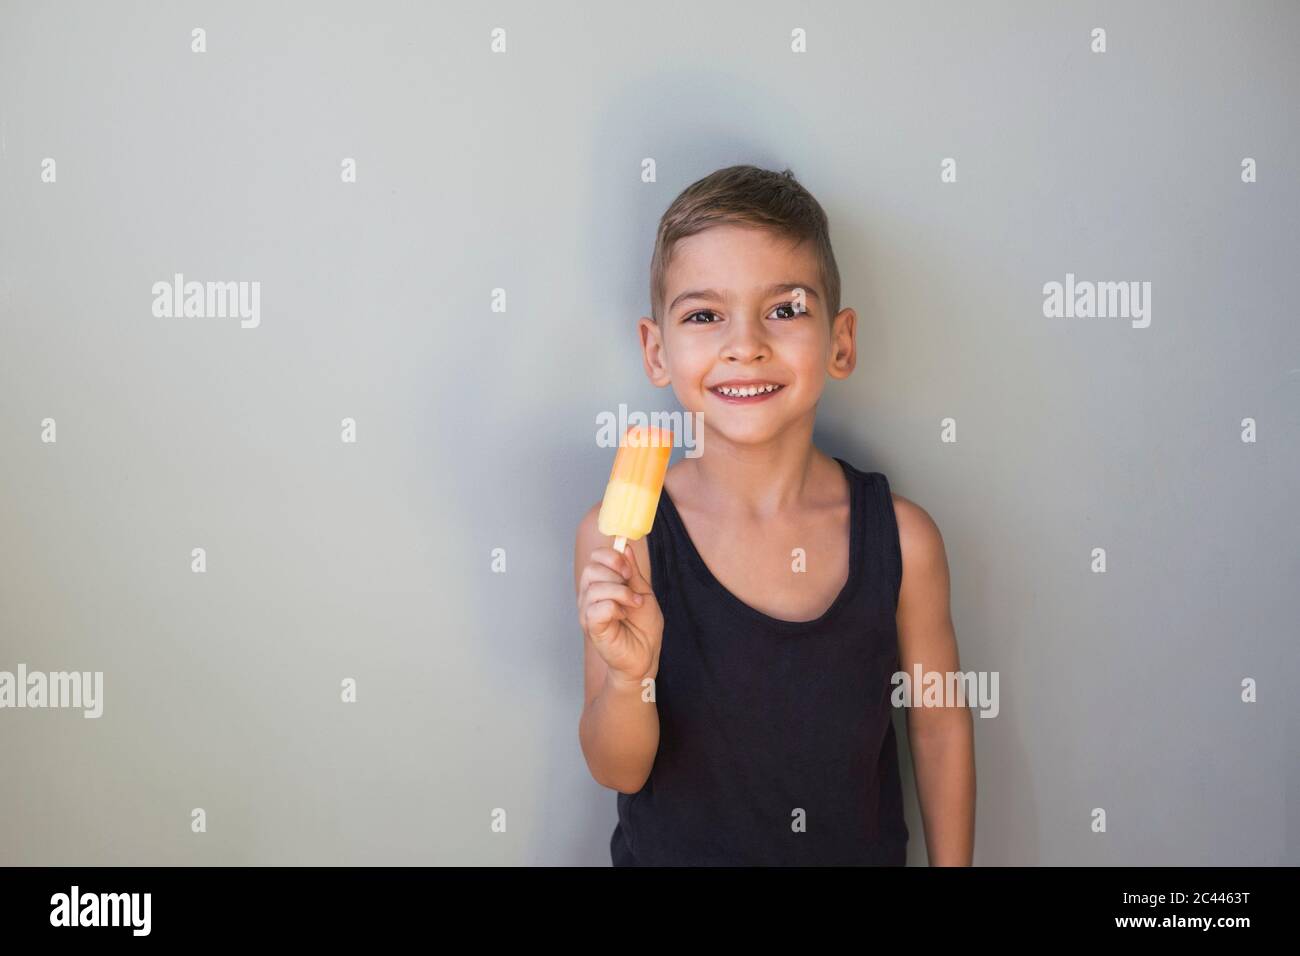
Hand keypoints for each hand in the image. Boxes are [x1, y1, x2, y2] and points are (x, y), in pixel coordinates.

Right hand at [577, 543, 662, 686]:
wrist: (646, 655)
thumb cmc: (643, 627)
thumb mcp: (643, 592)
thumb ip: (632, 571)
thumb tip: (624, 547)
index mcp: (602, 584)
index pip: (595, 557)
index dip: (611, 556)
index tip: (628, 569)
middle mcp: (590, 595)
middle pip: (592, 569)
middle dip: (616, 573)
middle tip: (631, 587)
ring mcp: (588, 611)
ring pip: (595, 587)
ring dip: (620, 593)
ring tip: (632, 605)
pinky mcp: (591, 626)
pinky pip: (596, 607)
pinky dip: (614, 607)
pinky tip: (622, 616)